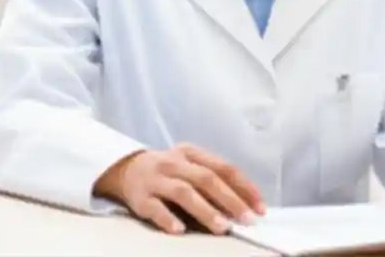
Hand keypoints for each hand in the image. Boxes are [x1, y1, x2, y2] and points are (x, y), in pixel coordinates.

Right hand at [94, 143, 265, 235]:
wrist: (125, 168)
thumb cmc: (167, 172)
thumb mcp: (189, 166)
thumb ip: (212, 180)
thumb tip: (243, 206)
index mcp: (191, 153)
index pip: (223, 168)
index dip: (244, 187)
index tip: (260, 208)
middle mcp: (174, 163)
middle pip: (206, 179)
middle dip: (230, 200)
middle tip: (246, 220)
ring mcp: (156, 179)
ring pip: (183, 192)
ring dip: (205, 210)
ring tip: (222, 227)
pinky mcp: (140, 197)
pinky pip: (155, 208)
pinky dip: (168, 218)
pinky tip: (180, 230)